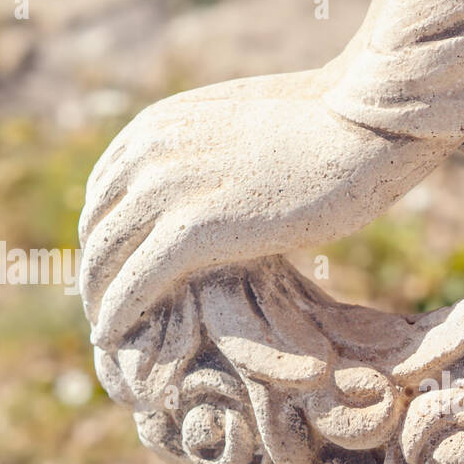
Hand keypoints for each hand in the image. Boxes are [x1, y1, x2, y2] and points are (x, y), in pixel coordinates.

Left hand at [79, 75, 450, 348]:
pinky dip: (117, 314)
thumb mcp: (252, 127)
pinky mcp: (193, 228)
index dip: (105, 236)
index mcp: (159, 124)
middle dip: (96, 272)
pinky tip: (111, 339)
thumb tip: (229, 182)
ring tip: (106, 336)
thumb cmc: (332, 124)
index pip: (105, 190)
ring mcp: (168, 187)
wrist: (366, 124)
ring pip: (106, 257)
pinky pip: (135, 282)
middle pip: (98, 226)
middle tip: (106, 312)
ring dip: (99, 300)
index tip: (117, 270)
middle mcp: (149, 150)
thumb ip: (219, 153)